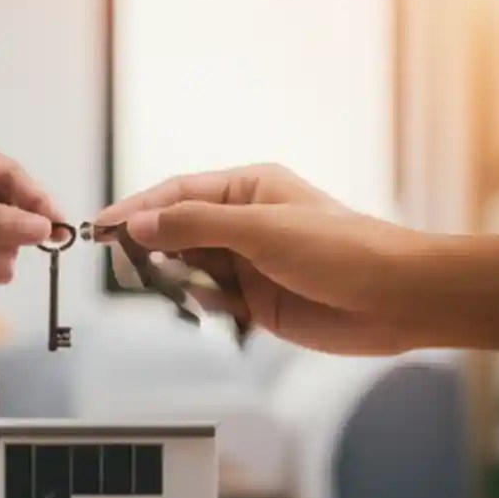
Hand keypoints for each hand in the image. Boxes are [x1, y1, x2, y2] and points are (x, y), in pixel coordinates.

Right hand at [96, 164, 430, 353]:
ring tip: (156, 287)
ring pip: (191, 269)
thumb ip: (196, 226)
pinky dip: (199, 305)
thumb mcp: (261, 229)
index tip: (102, 226)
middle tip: (118, 262)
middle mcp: (246, 224)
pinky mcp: (258, 303)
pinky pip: (212, 301)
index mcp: (249, 189)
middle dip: (149, 246)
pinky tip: (202, 307)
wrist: (396, 299)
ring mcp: (251, 264)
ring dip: (172, 278)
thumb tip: (141, 224)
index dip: (137, 209)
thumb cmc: (344, 249)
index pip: (178, 194)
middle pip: (178, 231)